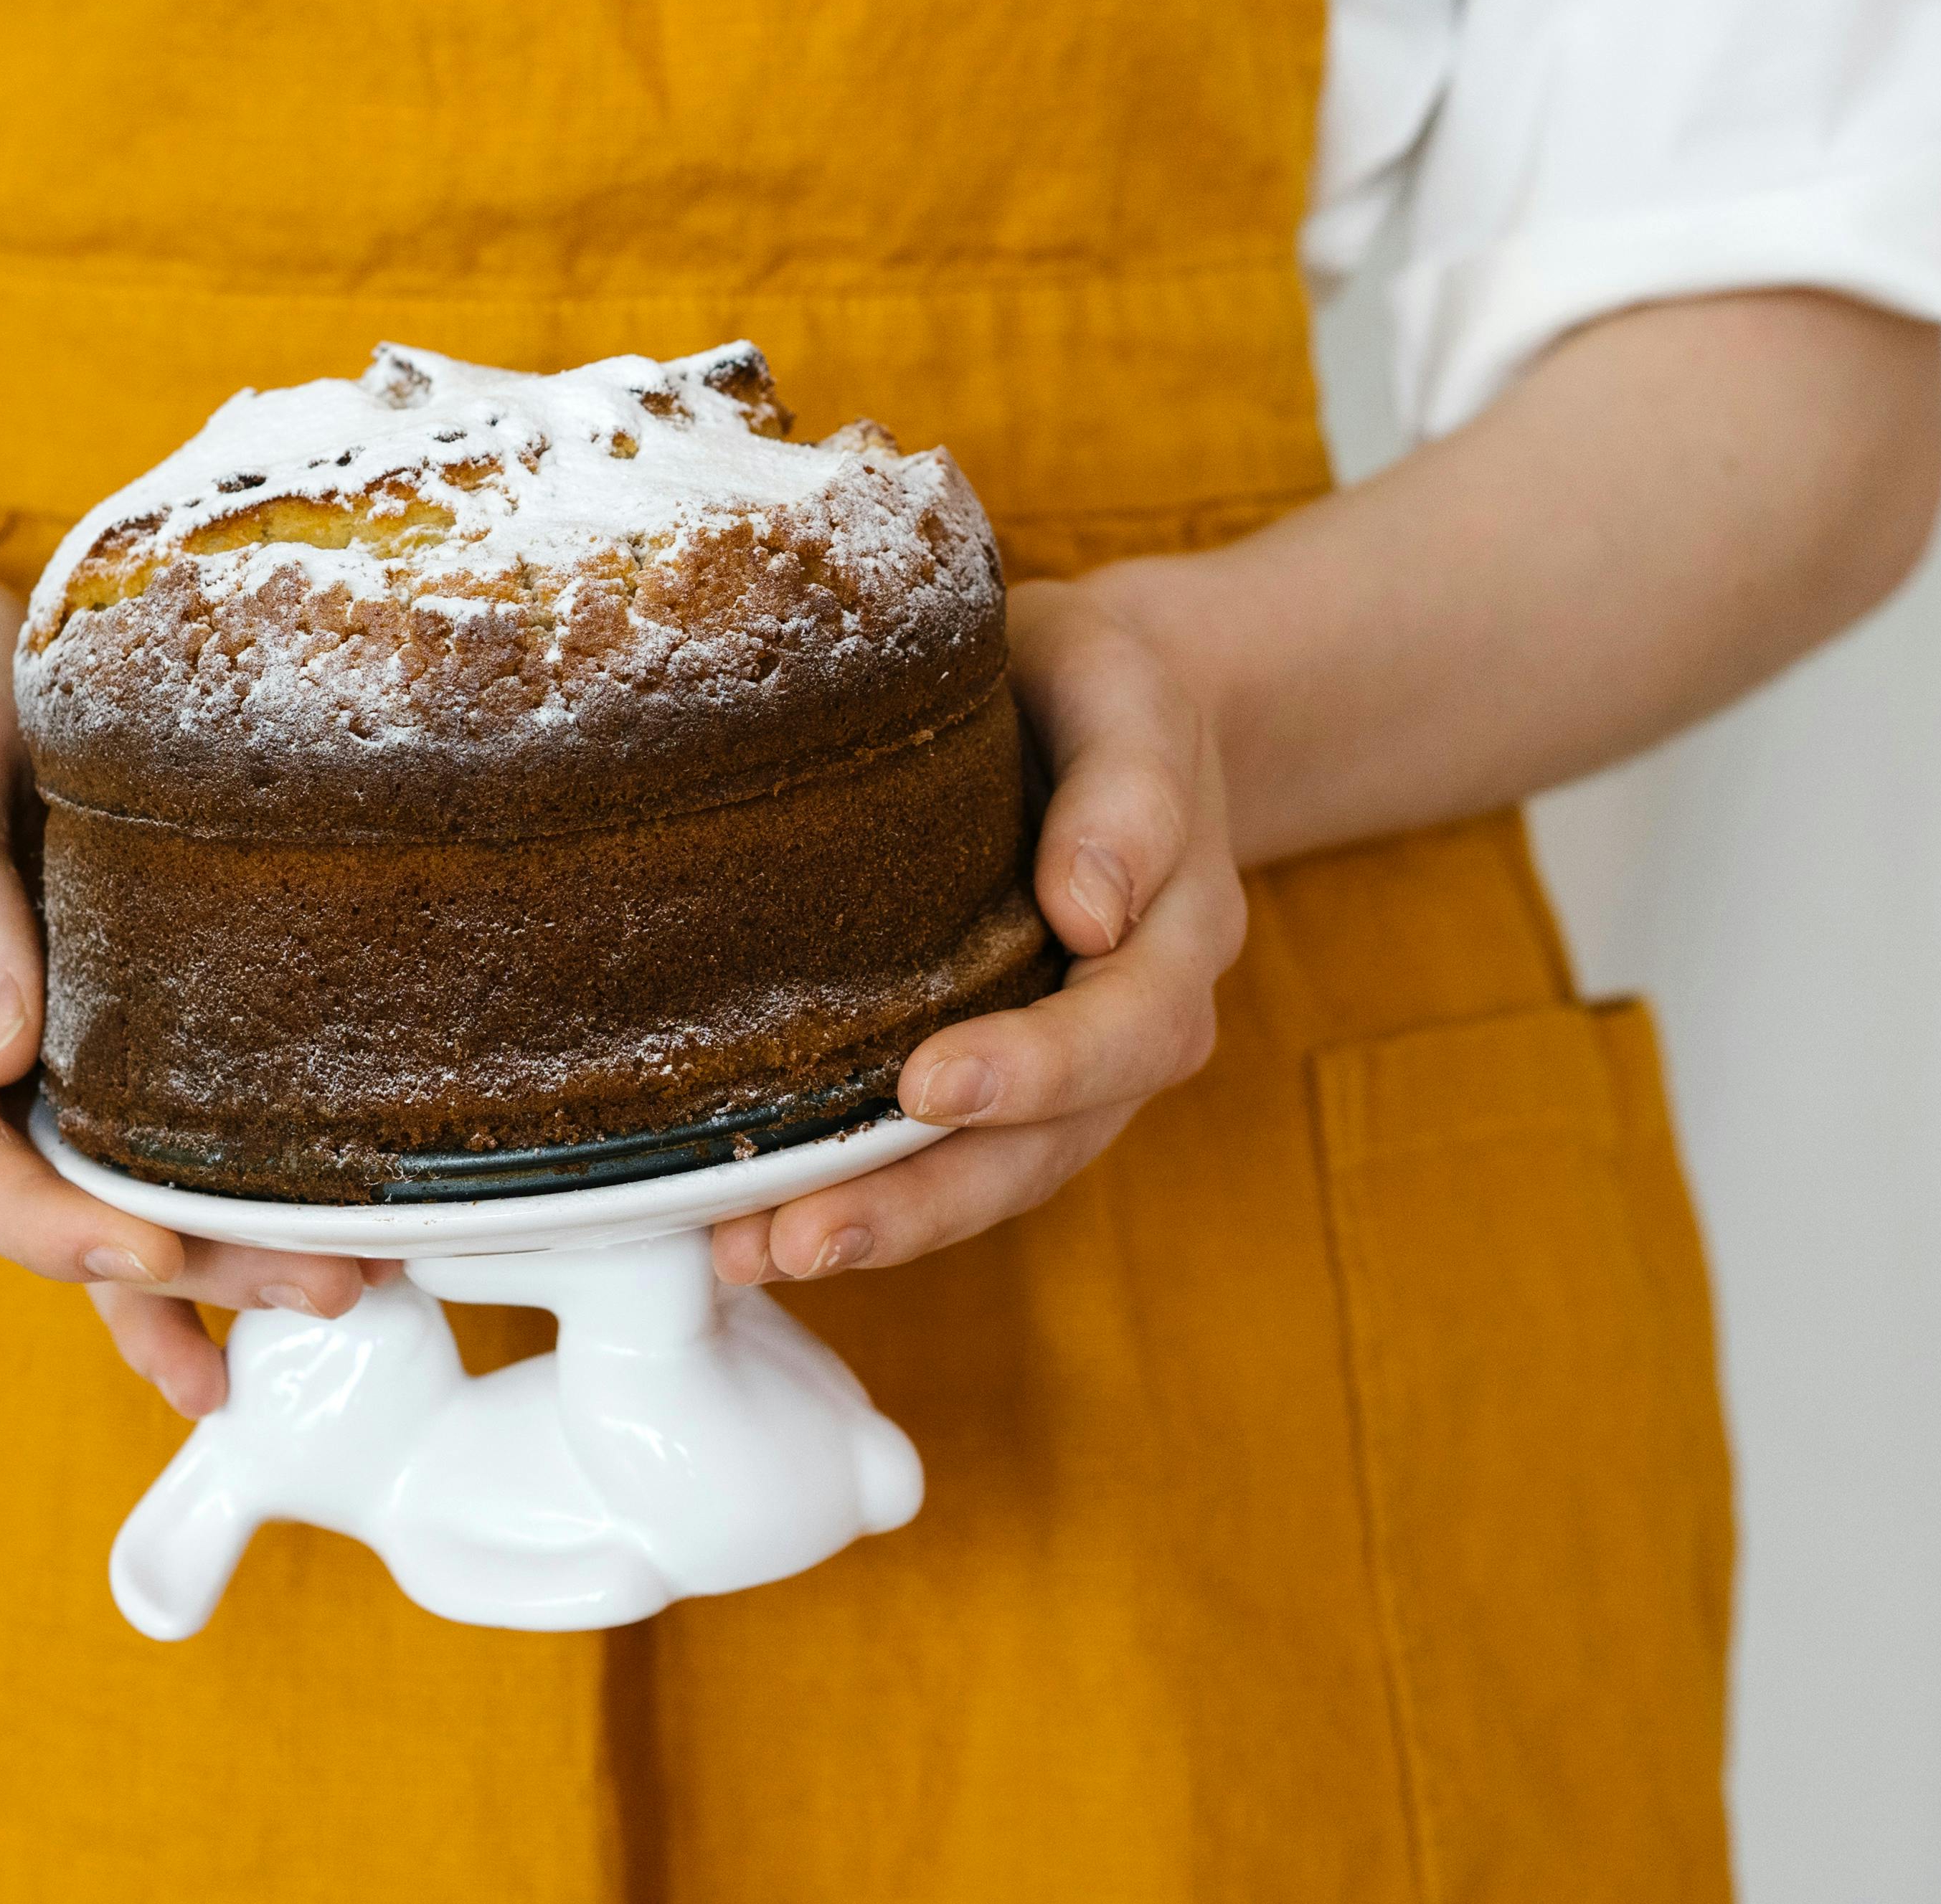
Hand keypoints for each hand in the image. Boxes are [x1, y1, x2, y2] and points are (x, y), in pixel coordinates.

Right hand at [0, 544, 383, 1416]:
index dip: (46, 1217)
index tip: (155, 1255)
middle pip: (21, 1194)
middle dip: (161, 1265)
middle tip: (313, 1289)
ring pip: (69, 1192)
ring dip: (192, 1264)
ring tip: (328, 1297)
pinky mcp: (33, 1043)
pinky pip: (86, 1163)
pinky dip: (153, 1248)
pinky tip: (224, 1322)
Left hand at [710, 567, 1246, 1287]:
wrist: (1117, 707)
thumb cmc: (1094, 687)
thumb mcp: (1115, 685)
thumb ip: (1121, 788)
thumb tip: (1090, 910)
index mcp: (1180, 923)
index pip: (1129, 1020)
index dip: (1038, 1066)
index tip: (931, 1086)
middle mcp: (1143, 1016)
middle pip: (1060, 1136)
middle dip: (932, 1193)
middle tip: (808, 1233)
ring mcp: (1082, 1064)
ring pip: (1004, 1174)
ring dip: (888, 1224)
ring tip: (762, 1254)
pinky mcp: (1013, 1076)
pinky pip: (960, 1159)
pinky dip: (871, 1198)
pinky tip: (760, 1227)